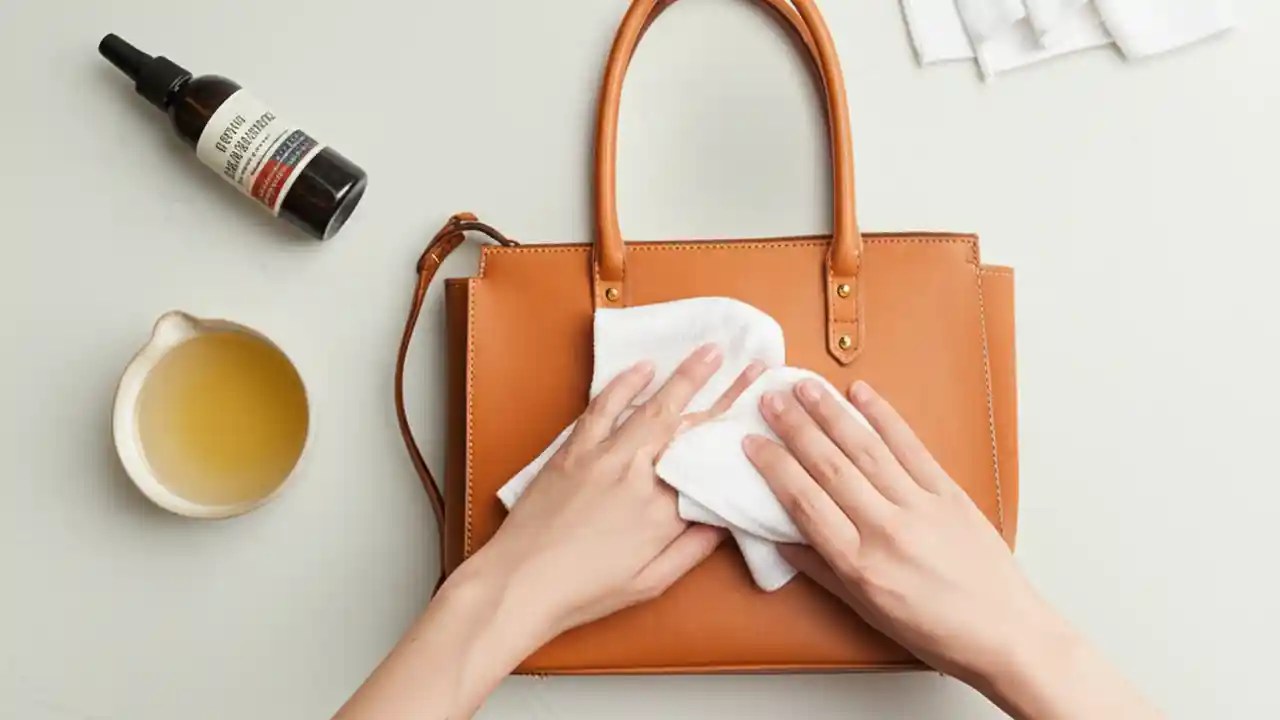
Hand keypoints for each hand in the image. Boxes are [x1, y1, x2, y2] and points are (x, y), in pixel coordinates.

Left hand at [461, 344, 759, 640]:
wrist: (518, 582)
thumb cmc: (584, 591)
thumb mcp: (651, 583)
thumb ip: (692, 549)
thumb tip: (722, 521)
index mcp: (664, 511)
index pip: (712, 462)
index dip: (738, 433)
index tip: (759, 409)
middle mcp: (638, 475)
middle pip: (689, 424)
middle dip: (723, 390)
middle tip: (749, 364)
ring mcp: (603, 457)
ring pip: (652, 407)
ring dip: (684, 376)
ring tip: (709, 351)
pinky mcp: (573, 450)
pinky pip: (603, 408)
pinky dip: (624, 385)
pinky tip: (643, 368)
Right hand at [744, 380, 1158, 718]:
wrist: (1006, 634)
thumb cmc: (935, 631)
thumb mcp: (865, 611)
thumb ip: (822, 570)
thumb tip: (781, 539)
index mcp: (860, 565)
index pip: (804, 502)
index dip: (773, 466)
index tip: (751, 441)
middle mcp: (887, 531)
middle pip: (830, 466)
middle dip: (795, 427)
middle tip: (769, 398)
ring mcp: (922, 508)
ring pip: (866, 448)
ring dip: (831, 412)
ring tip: (805, 386)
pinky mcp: (950, 494)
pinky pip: (911, 447)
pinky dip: (885, 416)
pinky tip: (862, 394)